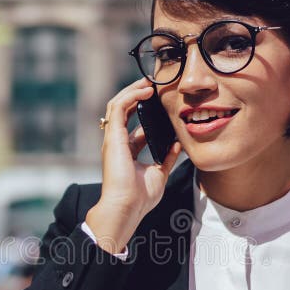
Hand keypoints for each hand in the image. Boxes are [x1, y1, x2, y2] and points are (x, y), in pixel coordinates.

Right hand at [86, 78, 181, 252]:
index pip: (133, 125)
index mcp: (126, 152)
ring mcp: (113, 139)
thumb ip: (167, 159)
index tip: (159, 101)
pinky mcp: (112, 137)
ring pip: (118, 104)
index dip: (145, 112)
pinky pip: (118, 108)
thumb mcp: (159, 175)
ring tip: (148, 81)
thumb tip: (177, 146)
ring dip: (132, 90)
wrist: (126, 208)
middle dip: (136, 94)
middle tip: (152, 84)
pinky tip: (145, 90)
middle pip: (123, 110)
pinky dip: (131, 96)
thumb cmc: (139, 199)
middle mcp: (117, 143)